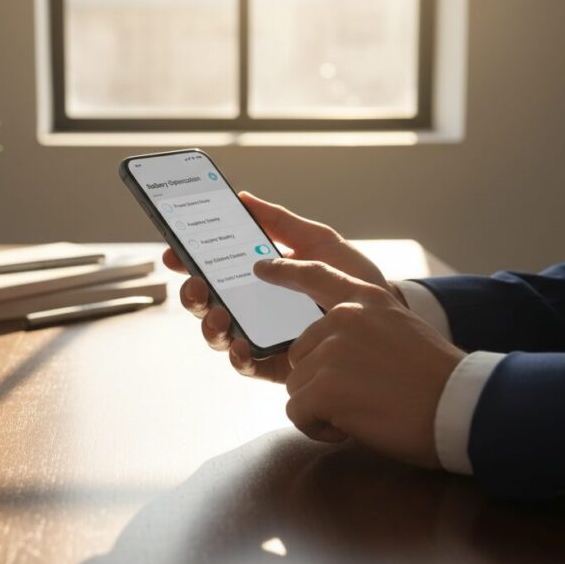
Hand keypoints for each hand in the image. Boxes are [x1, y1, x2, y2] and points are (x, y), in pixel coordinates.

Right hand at [163, 192, 404, 381]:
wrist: (389, 316)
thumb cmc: (355, 278)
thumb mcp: (319, 241)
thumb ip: (281, 222)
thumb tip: (243, 198)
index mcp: (259, 277)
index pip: (215, 268)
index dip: (189, 261)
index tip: (174, 251)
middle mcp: (254, 307)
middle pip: (208, 302)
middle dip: (192, 294)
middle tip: (195, 283)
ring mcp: (263, 336)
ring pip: (220, 334)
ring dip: (210, 324)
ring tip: (219, 313)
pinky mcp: (278, 365)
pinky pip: (247, 365)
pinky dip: (238, 355)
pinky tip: (242, 344)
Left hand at [255, 258, 465, 468]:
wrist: (460, 406)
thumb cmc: (437, 380)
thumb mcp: (401, 329)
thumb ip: (365, 328)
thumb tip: (332, 349)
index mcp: (366, 299)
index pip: (315, 275)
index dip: (284, 271)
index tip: (261, 267)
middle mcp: (344, 318)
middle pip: (300, 355)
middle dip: (320, 383)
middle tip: (362, 397)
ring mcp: (331, 350)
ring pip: (297, 387)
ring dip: (322, 409)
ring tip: (365, 412)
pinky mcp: (324, 386)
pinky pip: (297, 413)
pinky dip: (319, 429)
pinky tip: (353, 427)